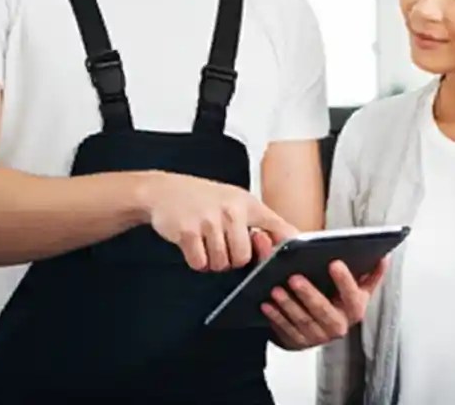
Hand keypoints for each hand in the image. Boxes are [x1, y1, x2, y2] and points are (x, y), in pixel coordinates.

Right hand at [142, 172, 297, 271]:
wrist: (163, 191)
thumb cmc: (203, 198)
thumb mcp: (236, 201)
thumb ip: (259, 221)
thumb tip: (285, 241)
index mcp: (247, 204)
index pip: (276, 227)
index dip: (285, 246)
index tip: (291, 261)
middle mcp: (231, 210)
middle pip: (243, 258)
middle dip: (231, 259)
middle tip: (221, 244)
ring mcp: (209, 220)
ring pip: (221, 263)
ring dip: (212, 261)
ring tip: (205, 242)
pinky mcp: (188, 232)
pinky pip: (200, 263)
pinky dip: (196, 261)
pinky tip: (193, 246)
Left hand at [251, 231, 388, 350]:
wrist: (319, 323)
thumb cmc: (336, 296)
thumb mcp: (354, 285)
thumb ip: (368, 271)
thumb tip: (384, 257)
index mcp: (355, 308)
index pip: (353, 296)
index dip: (345, 281)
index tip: (334, 262)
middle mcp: (340, 326)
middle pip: (324, 311)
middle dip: (309, 294)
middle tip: (294, 277)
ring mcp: (319, 337)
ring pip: (303, 321)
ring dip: (288, 305)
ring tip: (275, 288)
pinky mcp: (300, 343)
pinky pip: (287, 330)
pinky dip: (276, 317)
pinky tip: (267, 303)